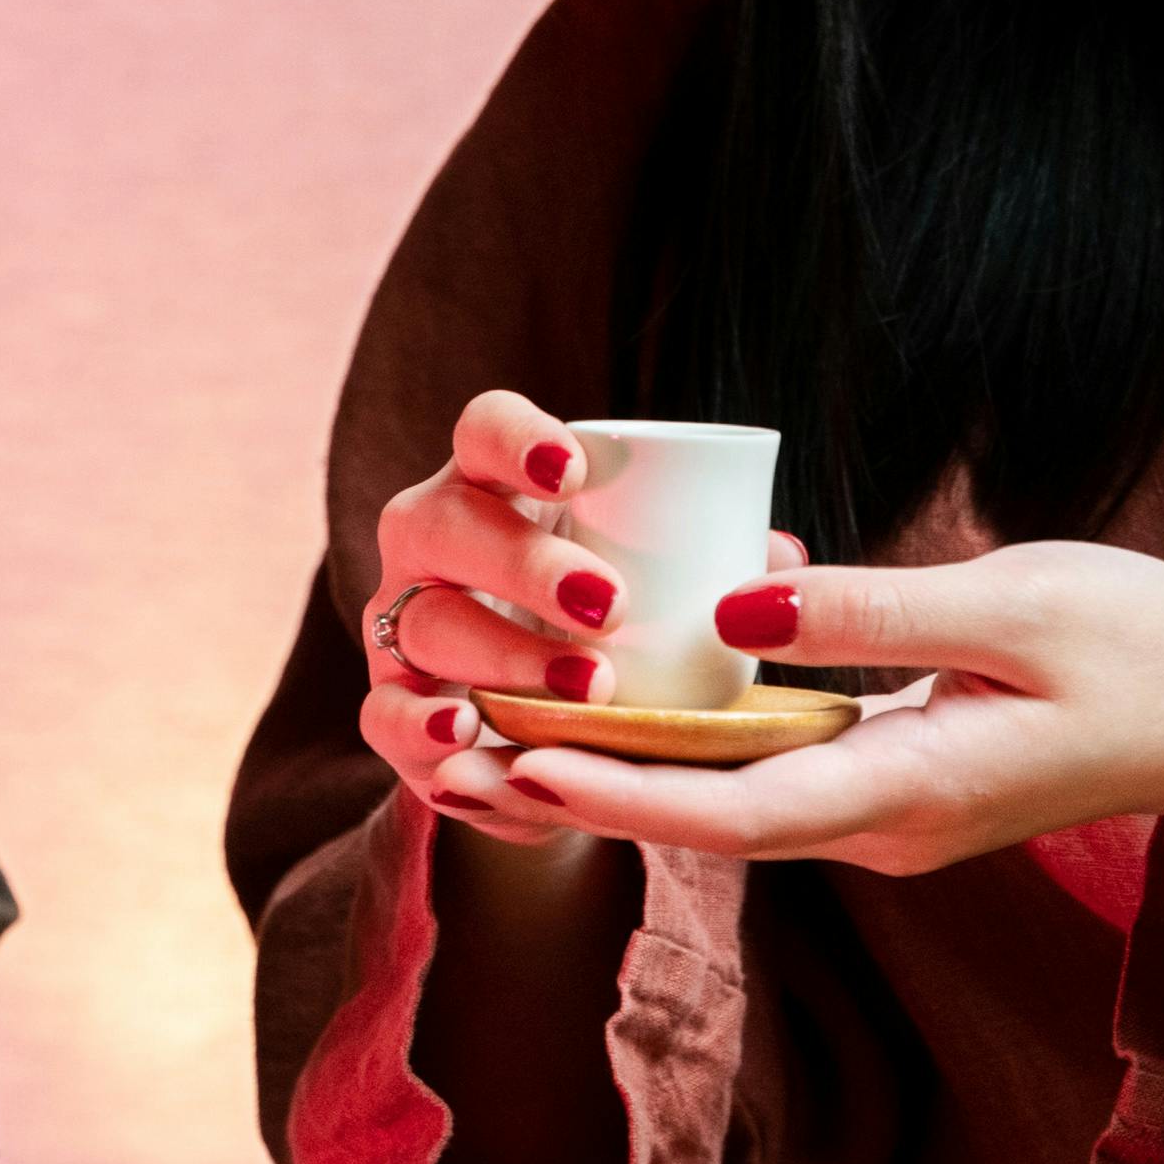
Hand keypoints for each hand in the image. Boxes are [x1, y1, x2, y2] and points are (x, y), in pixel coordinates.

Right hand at [351, 389, 803, 856]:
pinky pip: (383, 713)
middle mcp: (431, 541)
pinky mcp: (392, 705)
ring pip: (425, 620)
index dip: (516, 440)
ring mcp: (402, 621)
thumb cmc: (614, 620)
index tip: (576, 471)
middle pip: (444, 523)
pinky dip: (422, 725)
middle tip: (611, 605)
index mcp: (492, 484)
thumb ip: (714, 559)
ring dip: (503, 653)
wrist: (556, 726)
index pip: (482, 431)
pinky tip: (469, 732)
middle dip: (523, 563)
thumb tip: (781, 557)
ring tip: (589, 687)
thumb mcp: (664, 583)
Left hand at [485, 540, 1163, 887]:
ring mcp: (888, 803)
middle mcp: (878, 820)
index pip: (723, 814)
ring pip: (728, 787)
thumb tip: (734, 608)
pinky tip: (651, 642)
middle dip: (580, 783)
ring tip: (503, 704)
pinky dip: (703, 717)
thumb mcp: (1016, 602)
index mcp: (902, 792)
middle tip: (457, 736)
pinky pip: (776, 754)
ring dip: (624, 753)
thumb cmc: (1151, 651)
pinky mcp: (898, 773)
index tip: (512, 762)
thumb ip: (871, 610)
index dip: (610, 793)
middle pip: (698, 814)